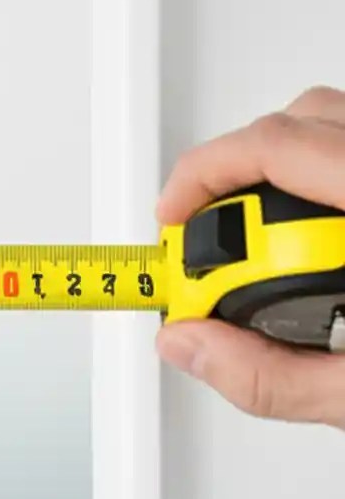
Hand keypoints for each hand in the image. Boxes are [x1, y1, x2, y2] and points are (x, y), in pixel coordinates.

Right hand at [156, 85, 344, 426]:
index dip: (200, 180)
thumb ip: (273, 377)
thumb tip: (190, 345)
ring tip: (259, 233)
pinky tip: (318, 234)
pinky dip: (318, 177)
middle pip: (296, 122)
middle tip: (204, 237)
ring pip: (329, 122)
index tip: (169, 226)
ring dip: (277, 166)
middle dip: (230, 173)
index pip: (272, 148)